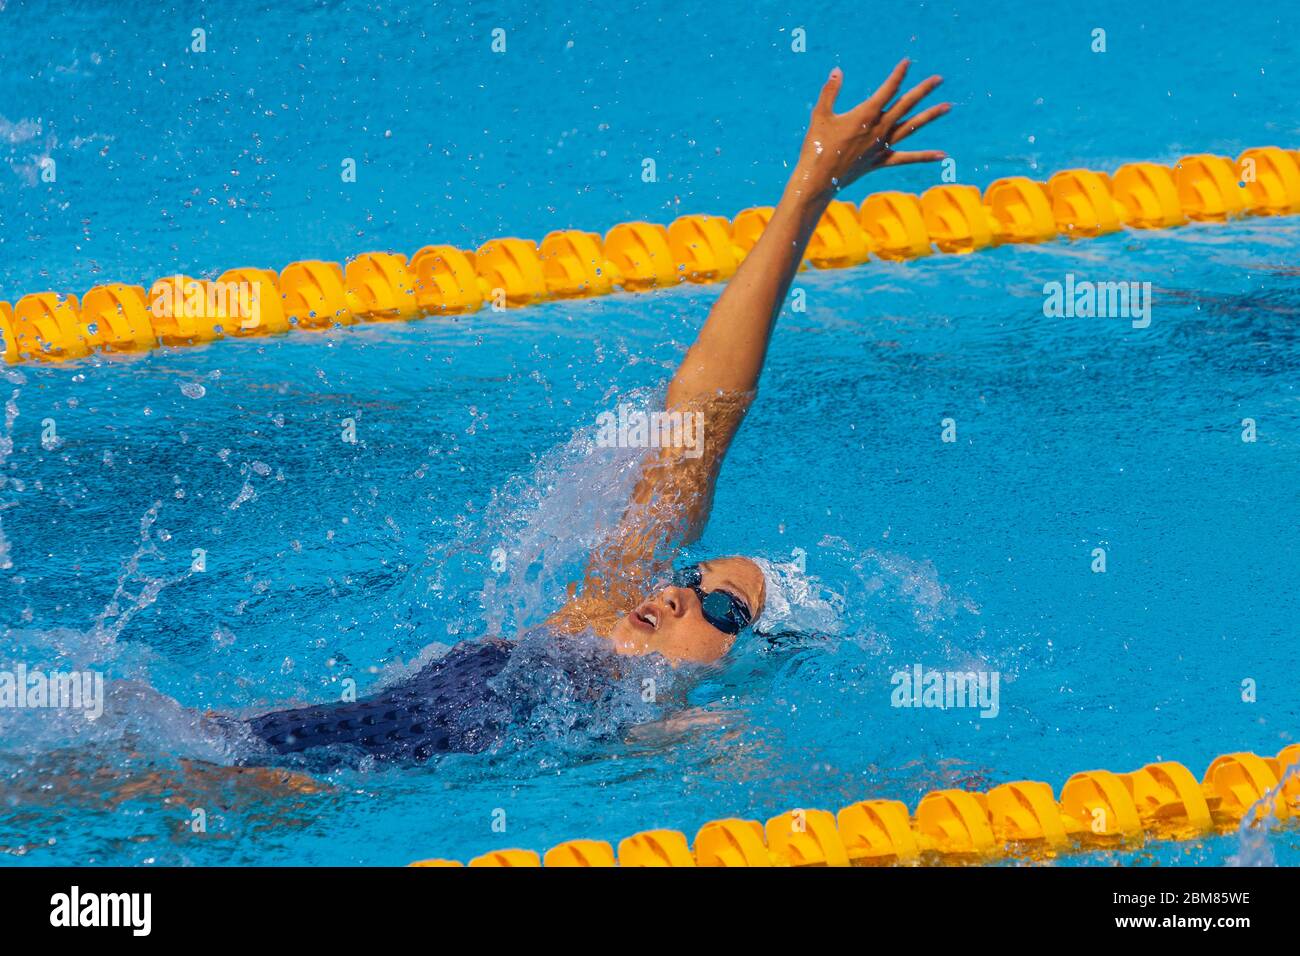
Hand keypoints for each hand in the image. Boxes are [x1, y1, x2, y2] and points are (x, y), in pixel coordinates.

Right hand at [790, 59, 949, 200]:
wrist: (818, 180)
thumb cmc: (816, 147)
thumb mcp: (820, 115)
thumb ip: (830, 91)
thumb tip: (838, 71)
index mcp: (865, 115)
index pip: (887, 90)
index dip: (898, 75)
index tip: (908, 62)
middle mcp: (878, 129)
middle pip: (906, 105)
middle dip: (923, 90)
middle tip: (939, 79)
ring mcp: (882, 146)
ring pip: (911, 127)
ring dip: (930, 116)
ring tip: (948, 107)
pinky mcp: (880, 161)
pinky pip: (906, 158)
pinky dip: (924, 156)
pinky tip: (942, 154)